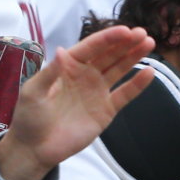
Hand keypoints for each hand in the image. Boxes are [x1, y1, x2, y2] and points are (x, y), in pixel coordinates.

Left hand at [0, 26, 153, 179]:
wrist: (35, 148)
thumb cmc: (29, 117)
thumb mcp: (33, 92)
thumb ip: (49, 73)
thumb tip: (60, 50)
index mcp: (67, 65)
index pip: (91, 47)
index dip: (108, 38)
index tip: (125, 30)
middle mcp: (85, 74)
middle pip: (109, 54)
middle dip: (126, 43)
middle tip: (143, 33)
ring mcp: (97, 91)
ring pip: (119, 69)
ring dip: (134, 56)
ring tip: (149, 43)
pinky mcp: (106, 110)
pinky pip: (124, 94)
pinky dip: (137, 84)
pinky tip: (149, 72)